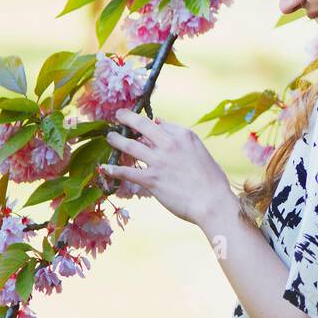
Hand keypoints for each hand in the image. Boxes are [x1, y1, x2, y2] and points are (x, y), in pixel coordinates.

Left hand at [102, 109, 235, 228]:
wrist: (212, 202)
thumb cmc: (212, 180)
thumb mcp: (200, 152)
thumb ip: (184, 141)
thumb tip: (166, 129)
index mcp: (185, 135)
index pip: (161, 124)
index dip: (149, 125)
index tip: (142, 126)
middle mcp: (169, 144)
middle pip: (141, 125)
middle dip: (127, 117)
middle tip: (118, 115)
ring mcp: (158, 161)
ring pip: (129, 145)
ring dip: (116, 140)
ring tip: (110, 137)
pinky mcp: (151, 179)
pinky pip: (126, 172)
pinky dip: (113, 169)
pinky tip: (104, 168)